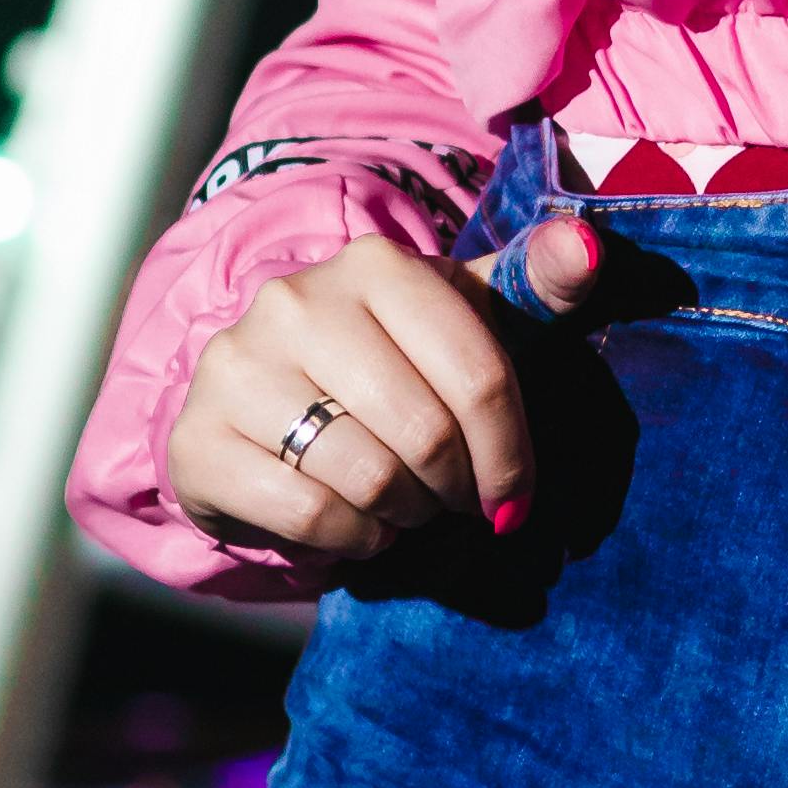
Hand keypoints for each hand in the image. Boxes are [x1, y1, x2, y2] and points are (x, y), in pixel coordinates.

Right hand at [168, 214, 601, 567]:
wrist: (259, 408)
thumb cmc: (387, 364)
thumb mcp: (461, 319)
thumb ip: (533, 283)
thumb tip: (589, 248)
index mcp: (376, 264)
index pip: (481, 375)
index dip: (511, 454)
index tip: (513, 496)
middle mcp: (297, 301)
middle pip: (427, 434)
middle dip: (455, 490)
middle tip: (451, 502)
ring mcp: (237, 367)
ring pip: (370, 477)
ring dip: (405, 516)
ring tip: (403, 507)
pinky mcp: (199, 440)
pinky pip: (310, 515)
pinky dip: (352, 539)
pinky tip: (355, 524)